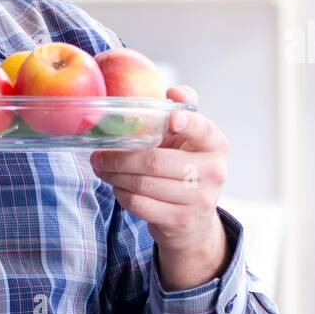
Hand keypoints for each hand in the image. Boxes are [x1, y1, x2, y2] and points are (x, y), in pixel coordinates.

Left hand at [90, 83, 228, 256]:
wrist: (194, 223)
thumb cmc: (184, 171)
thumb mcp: (187, 142)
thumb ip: (182, 112)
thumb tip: (173, 90)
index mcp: (216, 145)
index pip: (201, 129)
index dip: (187, 124)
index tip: (170, 119)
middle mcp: (214, 172)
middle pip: (156, 161)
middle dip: (120, 157)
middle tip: (99, 155)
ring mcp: (199, 199)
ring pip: (143, 184)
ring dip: (114, 175)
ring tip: (102, 168)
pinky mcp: (181, 221)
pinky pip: (139, 203)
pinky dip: (121, 194)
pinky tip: (116, 186)